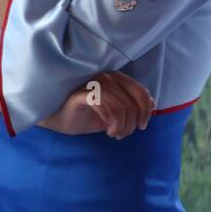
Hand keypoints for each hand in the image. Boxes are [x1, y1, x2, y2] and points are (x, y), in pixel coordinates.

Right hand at [39, 70, 153, 138]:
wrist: (57, 118)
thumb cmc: (86, 114)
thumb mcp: (114, 112)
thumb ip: (131, 105)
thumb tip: (153, 104)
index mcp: (116, 77)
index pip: (141, 93)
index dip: (146, 112)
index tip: (142, 126)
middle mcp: (106, 76)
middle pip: (132, 104)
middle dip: (132, 124)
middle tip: (121, 135)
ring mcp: (93, 83)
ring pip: (121, 108)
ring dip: (122, 127)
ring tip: (114, 134)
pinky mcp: (82, 94)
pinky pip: (106, 108)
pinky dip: (112, 123)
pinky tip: (107, 131)